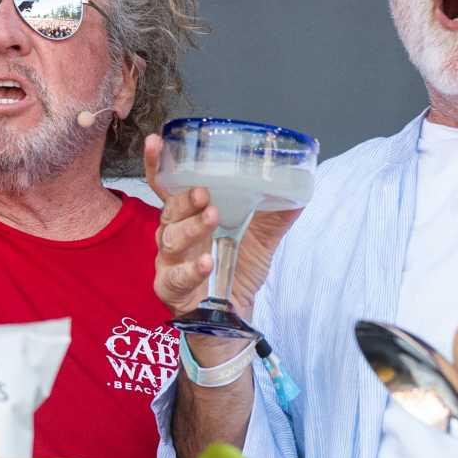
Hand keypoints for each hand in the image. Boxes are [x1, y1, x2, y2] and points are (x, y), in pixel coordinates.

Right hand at [147, 133, 299, 336]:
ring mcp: (168, 260)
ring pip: (170, 238)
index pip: (168, 184)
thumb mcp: (262, 238)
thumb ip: (277, 214)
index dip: (158, 163)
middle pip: (170, 209)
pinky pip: (175, 276)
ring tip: (212, 218)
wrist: (233, 316)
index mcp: (189, 214)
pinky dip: (191, 269)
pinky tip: (207, 262)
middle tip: (205, 193)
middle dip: (185, 199)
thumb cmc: (237, 269)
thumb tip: (301, 186)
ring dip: (191, 228)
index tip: (156, 140)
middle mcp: (174, 233)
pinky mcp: (169, 287)